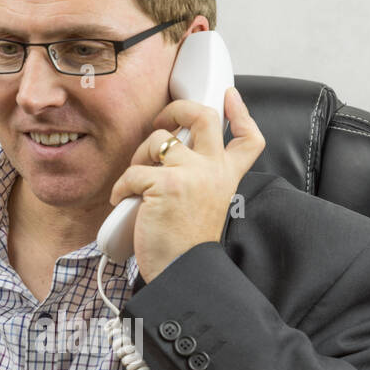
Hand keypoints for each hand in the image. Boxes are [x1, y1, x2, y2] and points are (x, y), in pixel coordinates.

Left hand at [108, 87, 265, 282]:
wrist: (182, 272)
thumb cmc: (186, 244)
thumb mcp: (205, 203)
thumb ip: (199, 175)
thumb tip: (172, 147)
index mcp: (226, 177)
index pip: (248, 139)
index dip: (241, 113)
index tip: (230, 96)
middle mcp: (213, 170)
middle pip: (203, 116)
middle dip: (177, 108)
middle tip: (163, 118)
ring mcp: (191, 174)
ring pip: (158, 139)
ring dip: (139, 155)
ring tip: (136, 177)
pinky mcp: (165, 183)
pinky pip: (133, 171)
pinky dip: (121, 186)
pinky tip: (122, 200)